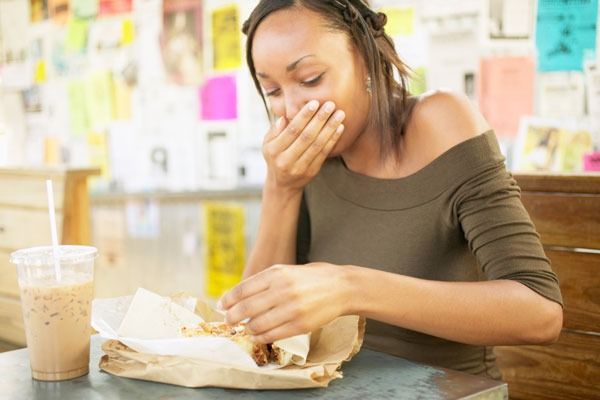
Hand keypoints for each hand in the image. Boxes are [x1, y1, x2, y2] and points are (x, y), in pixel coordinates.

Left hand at [218, 263, 351, 342]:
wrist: (341, 287)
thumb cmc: (311, 278)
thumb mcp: (286, 270)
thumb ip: (264, 281)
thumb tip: (238, 296)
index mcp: (277, 274)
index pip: (243, 289)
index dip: (228, 300)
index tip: (221, 305)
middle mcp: (282, 290)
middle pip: (246, 309)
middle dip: (232, 317)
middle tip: (228, 321)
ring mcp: (292, 309)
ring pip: (257, 325)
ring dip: (246, 329)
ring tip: (245, 329)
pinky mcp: (301, 325)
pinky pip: (273, 335)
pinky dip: (261, 336)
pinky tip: (258, 334)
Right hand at [263, 101, 345, 192]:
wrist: (282, 184)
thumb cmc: (275, 157)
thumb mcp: (268, 144)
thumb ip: (274, 131)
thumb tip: (284, 118)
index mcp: (274, 150)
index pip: (292, 130)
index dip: (304, 116)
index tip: (314, 103)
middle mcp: (286, 160)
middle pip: (306, 137)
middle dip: (320, 119)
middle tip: (331, 105)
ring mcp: (300, 167)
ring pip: (317, 145)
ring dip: (330, 128)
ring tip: (339, 114)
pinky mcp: (312, 172)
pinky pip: (323, 154)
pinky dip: (332, 140)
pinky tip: (340, 128)